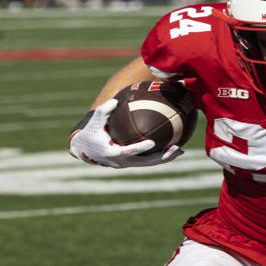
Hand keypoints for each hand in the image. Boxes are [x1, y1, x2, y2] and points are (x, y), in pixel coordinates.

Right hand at [68, 99, 183, 168]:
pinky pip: (148, 161)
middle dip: (161, 157)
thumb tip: (115, 100)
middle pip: (146, 162)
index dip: (140, 148)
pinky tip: (172, 149)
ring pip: (149, 164)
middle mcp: (122, 162)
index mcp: (112, 153)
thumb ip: (104, 111)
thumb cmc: (91, 133)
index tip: (152, 143)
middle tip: (175, 149)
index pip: (129, 152)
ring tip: (180, 151)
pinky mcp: (131, 164)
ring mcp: (128, 165)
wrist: (85, 150)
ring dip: (165, 158)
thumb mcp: (95, 122)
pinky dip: (160, 157)